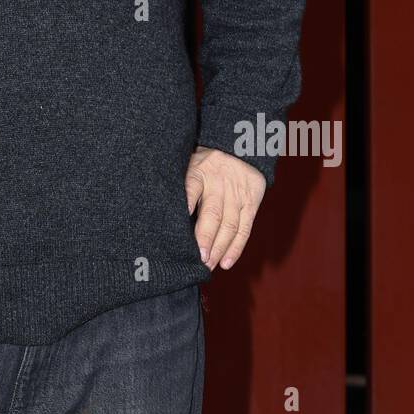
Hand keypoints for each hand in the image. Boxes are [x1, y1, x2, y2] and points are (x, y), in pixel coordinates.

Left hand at [185, 146, 266, 270]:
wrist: (239, 148)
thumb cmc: (206, 162)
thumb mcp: (190, 162)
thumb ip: (181, 184)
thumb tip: (162, 210)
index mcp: (200, 172)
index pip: (191, 187)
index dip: (186, 202)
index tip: (178, 222)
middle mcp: (219, 184)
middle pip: (212, 214)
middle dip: (205, 238)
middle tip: (198, 259)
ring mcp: (237, 195)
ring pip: (229, 225)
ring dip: (219, 248)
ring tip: (208, 265)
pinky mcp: (251, 203)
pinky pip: (244, 229)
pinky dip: (236, 247)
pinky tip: (226, 262)